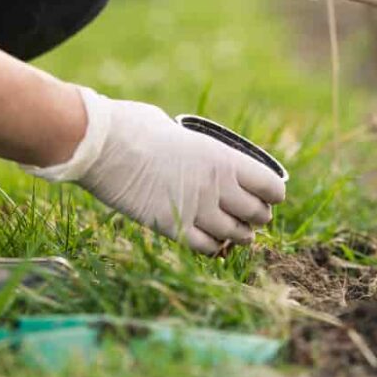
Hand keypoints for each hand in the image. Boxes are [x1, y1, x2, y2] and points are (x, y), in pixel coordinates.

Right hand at [22, 87, 285, 253]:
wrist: (103, 146)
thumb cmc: (135, 128)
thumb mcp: (179, 131)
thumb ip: (198, 148)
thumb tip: (195, 149)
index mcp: (223, 159)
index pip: (270, 187)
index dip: (272, 194)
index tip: (268, 195)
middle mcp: (217, 187)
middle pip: (257, 215)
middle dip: (257, 217)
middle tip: (251, 216)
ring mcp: (196, 210)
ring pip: (236, 236)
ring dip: (240, 237)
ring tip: (237, 234)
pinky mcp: (172, 228)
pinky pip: (207, 248)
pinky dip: (215, 248)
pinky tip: (213, 243)